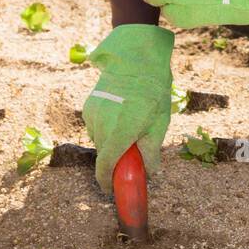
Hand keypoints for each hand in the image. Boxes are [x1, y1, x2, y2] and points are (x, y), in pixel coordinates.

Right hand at [82, 24, 174, 193]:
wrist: (136, 60)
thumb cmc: (153, 92)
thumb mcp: (159, 123)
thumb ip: (151, 150)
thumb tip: (151, 172)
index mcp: (120, 133)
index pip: (105, 167)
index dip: (106, 181)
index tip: (110, 189)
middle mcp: (102, 125)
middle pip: (103, 154)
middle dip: (114, 160)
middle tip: (130, 156)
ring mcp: (93, 114)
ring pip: (99, 140)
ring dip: (110, 142)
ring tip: (128, 129)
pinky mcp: (89, 105)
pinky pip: (94, 125)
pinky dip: (104, 128)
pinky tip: (119, 117)